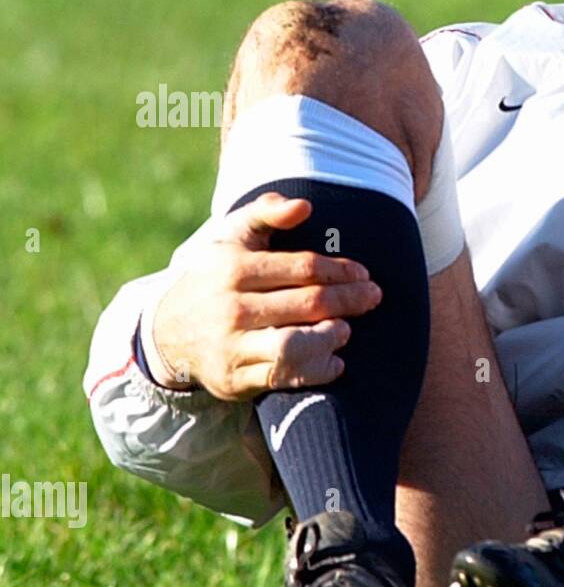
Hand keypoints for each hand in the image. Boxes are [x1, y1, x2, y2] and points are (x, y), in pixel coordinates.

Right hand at [148, 192, 381, 400]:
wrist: (168, 332)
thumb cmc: (216, 276)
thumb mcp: (232, 237)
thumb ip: (266, 212)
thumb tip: (303, 206)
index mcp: (232, 268)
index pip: (302, 268)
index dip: (339, 271)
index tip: (362, 274)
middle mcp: (230, 309)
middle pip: (306, 304)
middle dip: (349, 300)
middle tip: (372, 297)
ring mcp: (231, 347)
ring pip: (295, 345)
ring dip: (331, 337)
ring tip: (347, 329)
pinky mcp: (234, 379)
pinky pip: (285, 378)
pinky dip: (317, 371)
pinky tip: (335, 360)